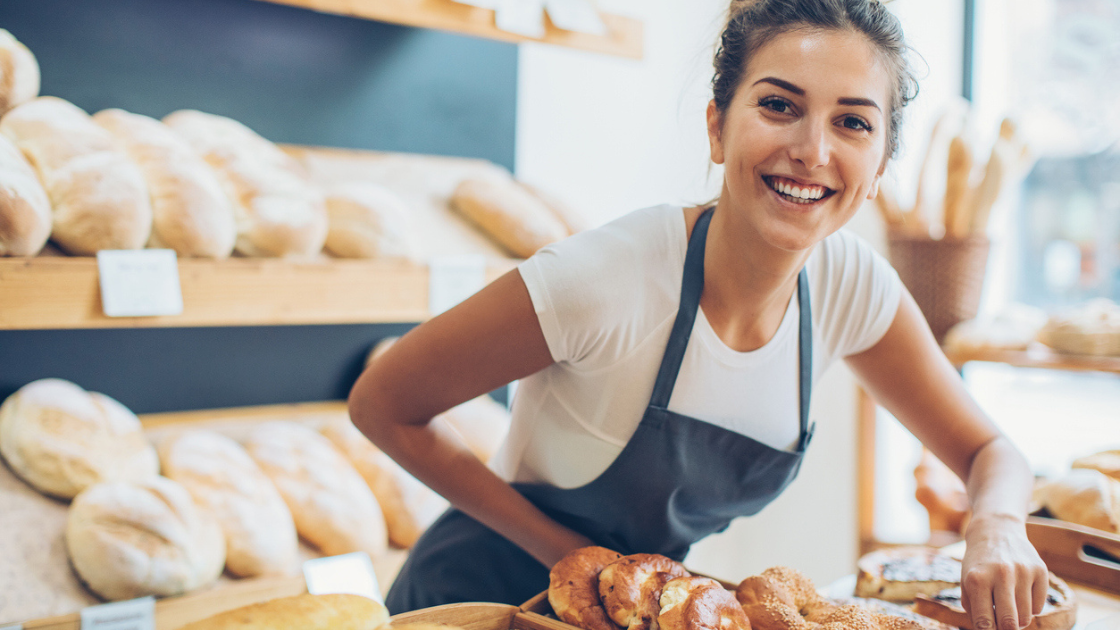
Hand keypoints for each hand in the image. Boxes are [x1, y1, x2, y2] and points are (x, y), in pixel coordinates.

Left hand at [961, 513, 1048, 629]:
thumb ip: (974, 608)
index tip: (990, 629)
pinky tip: (1021, 595)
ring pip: (1026, 617)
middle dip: (1006, 629)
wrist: (996, 531)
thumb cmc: (979, 563)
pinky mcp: (1040, 570)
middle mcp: (1001, 574)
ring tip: (1009, 607)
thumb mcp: (966, 582)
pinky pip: (1040, 607)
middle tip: (1003, 624)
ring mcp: (1023, 571)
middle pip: (1010, 623)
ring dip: (1018, 619)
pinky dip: (1031, 608)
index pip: (985, 622)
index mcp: (976, 579)